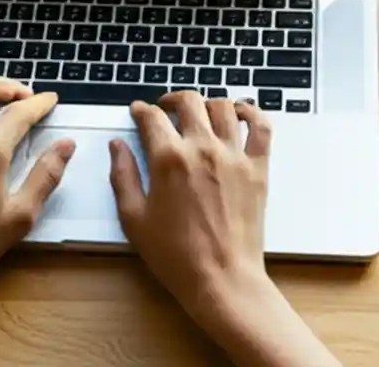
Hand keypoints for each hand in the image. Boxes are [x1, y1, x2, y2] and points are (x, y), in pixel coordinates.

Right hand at [108, 92, 271, 313]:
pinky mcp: (258, 167)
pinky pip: (261, 126)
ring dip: (207, 103)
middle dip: (172, 99)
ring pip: (223, 106)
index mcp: (168, 159)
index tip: (138, 111)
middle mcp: (202, 148)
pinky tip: (240, 112)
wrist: (221, 278)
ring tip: (199, 112)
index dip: (141, 110)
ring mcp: (234, 155)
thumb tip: (117, 145)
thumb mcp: (133, 218)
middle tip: (165, 108)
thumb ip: (123, 175)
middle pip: (189, 102)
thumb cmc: (175, 255)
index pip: (152, 117)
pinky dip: (252, 112)